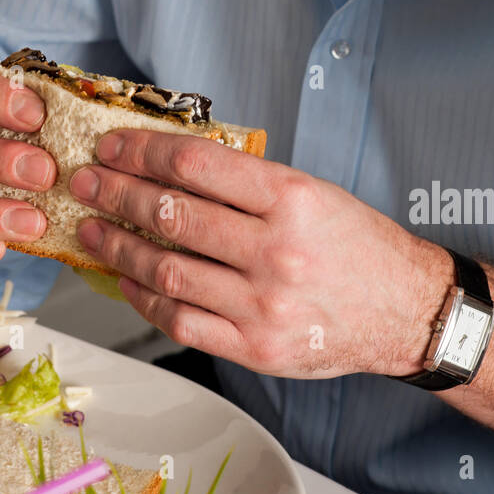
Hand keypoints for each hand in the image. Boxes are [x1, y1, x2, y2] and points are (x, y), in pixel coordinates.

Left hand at [69, 130, 451, 377]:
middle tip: (87, 181)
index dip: (143, 151)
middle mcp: (276, 251)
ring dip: (119, 246)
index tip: (112, 144)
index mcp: (292, 199)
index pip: (196, 165)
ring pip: (167, 270)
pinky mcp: (256, 348)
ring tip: (93, 228)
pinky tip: (125, 278)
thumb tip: (168, 166)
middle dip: (117, 193)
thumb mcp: (314, 192)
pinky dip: (144, 297)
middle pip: (173, 215)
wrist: (406, 311)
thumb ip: (247, 182)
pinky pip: (181, 321)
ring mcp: (264, 305)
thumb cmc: (357, 245)